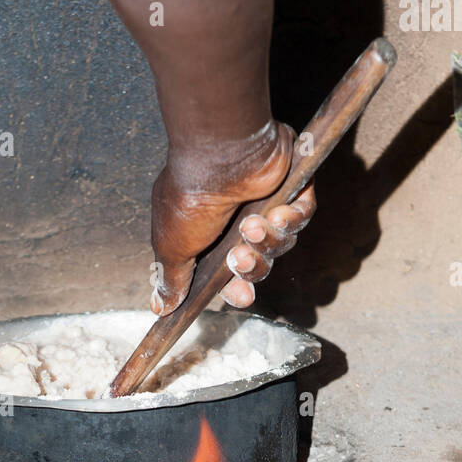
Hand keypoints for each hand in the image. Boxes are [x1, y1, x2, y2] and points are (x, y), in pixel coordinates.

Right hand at [150, 122, 315, 314]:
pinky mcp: (291, 186)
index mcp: (209, 234)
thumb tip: (159, 306)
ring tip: (252, 227)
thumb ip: (170, 278)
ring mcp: (265, 202)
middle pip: (258, 263)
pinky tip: (277, 214)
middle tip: (240, 259)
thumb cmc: (190, 196)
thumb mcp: (172, 246)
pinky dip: (292, 219)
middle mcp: (236, 219)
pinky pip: (302, 215)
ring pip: (280, 242)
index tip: (240, 296)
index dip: (236, 289)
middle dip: (253, 267)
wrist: (219, 155)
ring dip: (267, 241)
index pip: (228, 273)